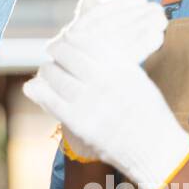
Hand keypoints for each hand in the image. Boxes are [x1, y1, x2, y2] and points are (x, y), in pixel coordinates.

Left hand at [35, 31, 188, 188]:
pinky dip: (39, 91)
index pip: (88, 42)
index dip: (72, 38)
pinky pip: (51, 101)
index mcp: (122, 67)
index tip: (67, 38)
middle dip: (57, 50)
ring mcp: (91, 101)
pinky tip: (33, 87)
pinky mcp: (79, 122)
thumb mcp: (139, 81)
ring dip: (47, 70)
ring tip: (47, 69)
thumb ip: (115, 66)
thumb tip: (86, 52)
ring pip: (56, 75)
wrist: (156, 150)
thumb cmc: (149, 116)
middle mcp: (105, 80)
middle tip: (52, 49)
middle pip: (68, 55)